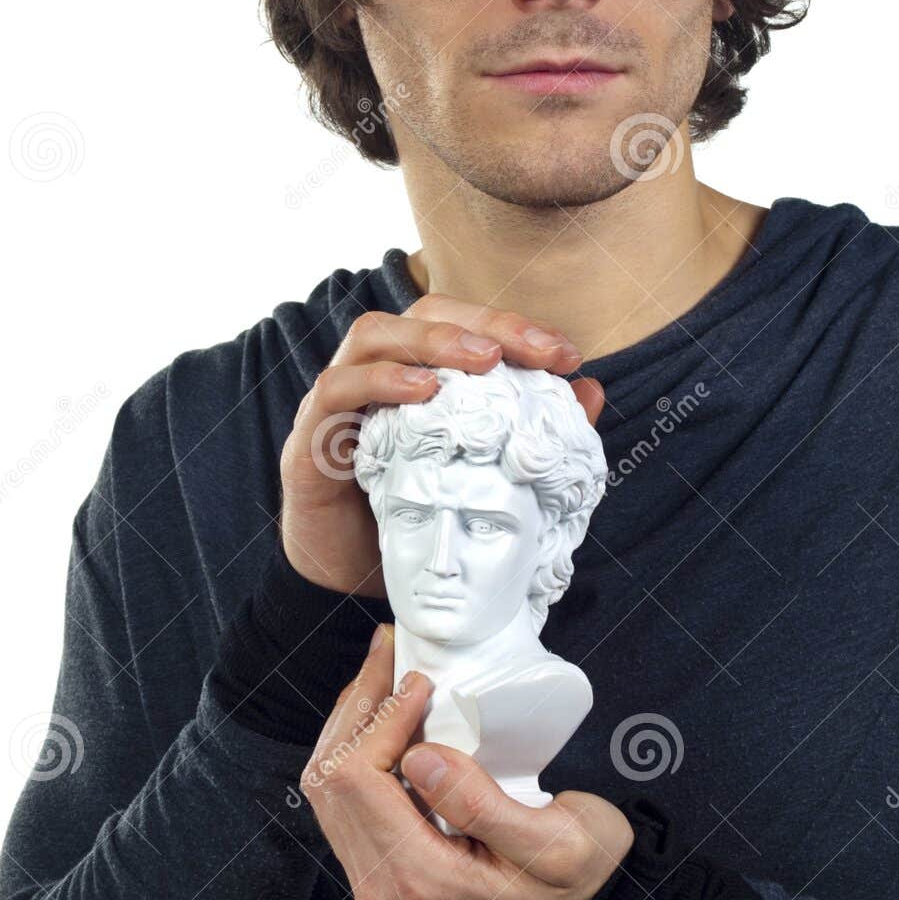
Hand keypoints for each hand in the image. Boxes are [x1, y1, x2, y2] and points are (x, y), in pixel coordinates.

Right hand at [279, 294, 604, 596]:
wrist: (350, 585)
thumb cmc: (416, 520)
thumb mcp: (483, 476)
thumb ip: (531, 432)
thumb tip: (590, 390)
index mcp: (417, 372)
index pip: (463, 324)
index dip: (514, 328)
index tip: (567, 355)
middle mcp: (375, 373)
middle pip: (420, 314)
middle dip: (482, 324)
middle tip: (534, 351)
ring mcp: (337, 401)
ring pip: (372, 335)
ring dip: (431, 340)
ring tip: (482, 361)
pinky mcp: (308, 438)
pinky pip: (336, 390)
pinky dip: (378, 381)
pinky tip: (421, 393)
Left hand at [300, 626, 632, 899]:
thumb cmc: (578, 880)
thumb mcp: (555, 844)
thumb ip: (482, 806)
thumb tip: (418, 758)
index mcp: (418, 881)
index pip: (359, 781)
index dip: (380, 719)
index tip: (420, 681)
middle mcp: (382, 887)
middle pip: (330, 780)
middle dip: (357, 707)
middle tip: (389, 653)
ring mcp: (377, 880)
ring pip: (327, 788)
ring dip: (352, 723)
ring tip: (384, 673)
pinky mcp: (383, 867)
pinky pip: (346, 800)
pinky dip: (357, 748)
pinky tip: (386, 714)